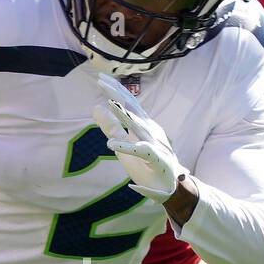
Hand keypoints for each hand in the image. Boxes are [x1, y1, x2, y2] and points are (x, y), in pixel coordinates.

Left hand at [92, 73, 186, 202]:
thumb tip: (95, 106)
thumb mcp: (123, 142)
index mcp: (142, 124)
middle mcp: (149, 129)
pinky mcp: (155, 159)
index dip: (115, 90)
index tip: (100, 77)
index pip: (128, 103)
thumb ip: (111, 126)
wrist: (168, 186)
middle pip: (132, 108)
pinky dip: (127, 147)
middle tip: (101, 80)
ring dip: (123, 115)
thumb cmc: (145, 162)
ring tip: (109, 103)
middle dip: (117, 94)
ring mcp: (154, 143)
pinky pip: (141, 151)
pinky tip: (112, 145)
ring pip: (137, 126)